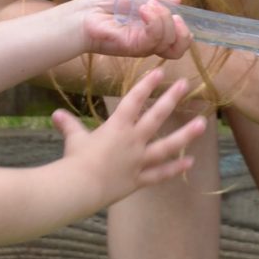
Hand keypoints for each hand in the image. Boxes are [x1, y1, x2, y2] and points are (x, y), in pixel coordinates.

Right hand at [53, 67, 206, 211]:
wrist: (79, 187)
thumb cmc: (75, 160)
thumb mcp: (73, 139)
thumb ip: (69, 125)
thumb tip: (56, 114)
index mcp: (116, 126)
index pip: (134, 100)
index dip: (147, 84)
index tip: (160, 71)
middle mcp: (132, 140)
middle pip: (156, 116)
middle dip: (171, 99)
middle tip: (186, 85)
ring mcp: (139, 160)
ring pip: (167, 145)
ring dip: (186, 134)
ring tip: (202, 123)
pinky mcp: (139, 179)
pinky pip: (160, 174)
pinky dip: (175, 168)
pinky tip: (190, 161)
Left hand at [71, 0, 191, 63]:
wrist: (82, 14)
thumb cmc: (102, 4)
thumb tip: (178, 0)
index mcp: (152, 28)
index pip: (178, 37)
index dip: (184, 28)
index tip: (177, 11)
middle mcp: (150, 40)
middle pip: (180, 46)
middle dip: (181, 29)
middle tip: (166, 11)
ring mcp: (143, 45)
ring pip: (171, 42)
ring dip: (165, 19)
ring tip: (147, 6)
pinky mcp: (134, 47)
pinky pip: (156, 39)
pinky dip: (155, 21)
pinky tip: (143, 9)